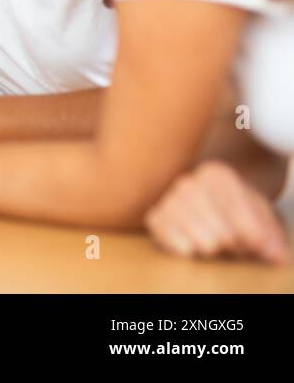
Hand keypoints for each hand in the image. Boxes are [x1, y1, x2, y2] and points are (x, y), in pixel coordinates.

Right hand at [144, 160, 290, 264]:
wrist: (206, 198)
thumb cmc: (234, 207)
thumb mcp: (259, 212)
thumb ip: (270, 233)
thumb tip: (275, 256)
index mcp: (216, 174)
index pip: (240, 215)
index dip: (254, 237)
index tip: (258, 243)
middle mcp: (188, 182)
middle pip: (223, 234)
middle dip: (235, 245)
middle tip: (236, 242)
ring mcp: (168, 199)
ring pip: (203, 242)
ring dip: (215, 250)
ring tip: (217, 242)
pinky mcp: (154, 218)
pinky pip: (175, 244)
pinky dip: (188, 250)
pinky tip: (195, 245)